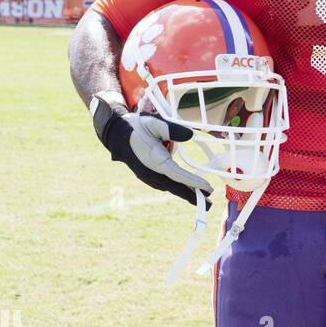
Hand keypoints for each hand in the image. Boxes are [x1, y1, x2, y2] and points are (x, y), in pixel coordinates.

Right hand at [91, 92, 212, 207]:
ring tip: (204, 198)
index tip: (207, 188)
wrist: (116, 135)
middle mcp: (151, 173)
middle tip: (210, 203)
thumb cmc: (136, 128)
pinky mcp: (149, 176)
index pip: (177, 174)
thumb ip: (172, 129)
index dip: (193, 182)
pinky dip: (179, 188)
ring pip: (171, 187)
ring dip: (187, 193)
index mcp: (154, 161)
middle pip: (175, 187)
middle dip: (193, 196)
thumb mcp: (154, 123)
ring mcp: (149, 176)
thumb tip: (191, 135)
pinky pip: (167, 184)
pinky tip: (189, 190)